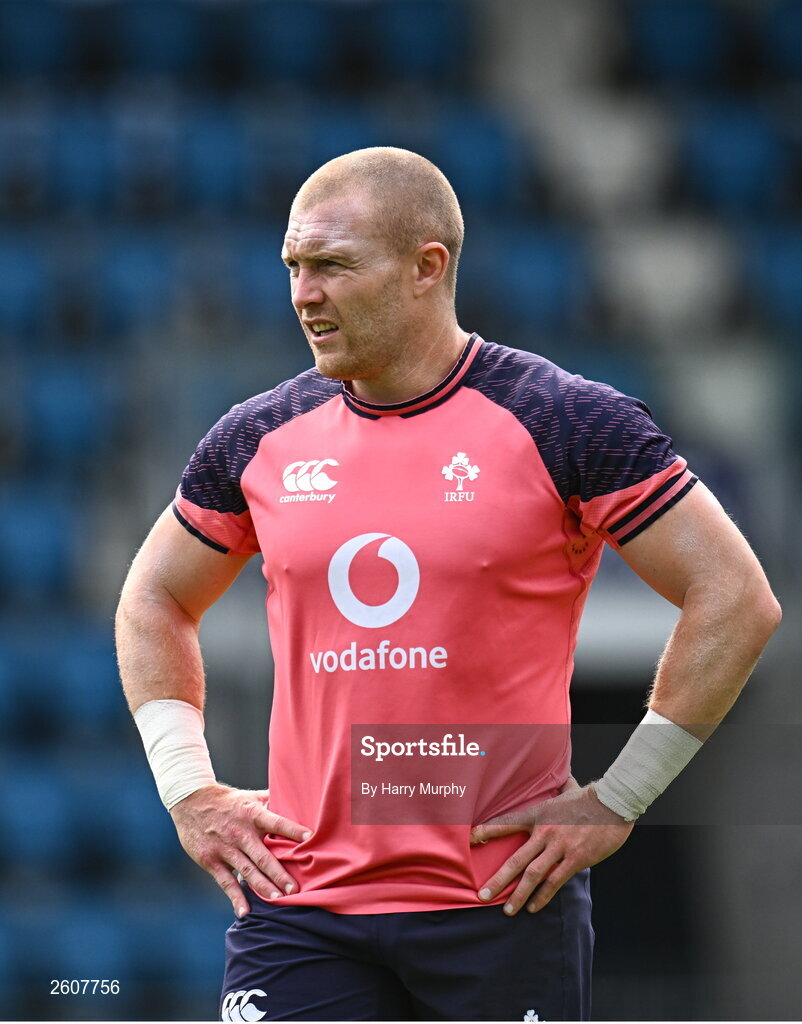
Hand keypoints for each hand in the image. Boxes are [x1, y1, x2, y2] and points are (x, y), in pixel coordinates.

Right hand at [170, 783, 311, 917]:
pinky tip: (245, 912)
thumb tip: (295, 797)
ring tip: (278, 899)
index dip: (292, 829)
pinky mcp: (211, 860)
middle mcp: (240, 832)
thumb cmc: (227, 801)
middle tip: (295, 889)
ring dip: (262, 886)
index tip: (310, 837)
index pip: (276, 822)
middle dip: (279, 873)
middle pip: (263, 855)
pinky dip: (235, 897)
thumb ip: (271, 799)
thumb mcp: (249, 796)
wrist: (190, 802)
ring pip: (247, 871)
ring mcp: (225, 848)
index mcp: (252, 814)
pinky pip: (226, 882)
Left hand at [470, 782, 632, 915]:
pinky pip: (555, 881)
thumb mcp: (565, 792)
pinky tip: (534, 907)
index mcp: (538, 814)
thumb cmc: (589, 797)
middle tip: (482, 895)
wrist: (613, 803)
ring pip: (533, 876)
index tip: (471, 839)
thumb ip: (559, 789)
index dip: (488, 831)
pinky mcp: (575, 859)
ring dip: (518, 895)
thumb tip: (562, 776)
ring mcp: (559, 847)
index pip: (506, 823)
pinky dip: (543, 897)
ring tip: (508, 910)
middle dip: (497, 880)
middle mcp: (544, 832)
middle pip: (515, 860)